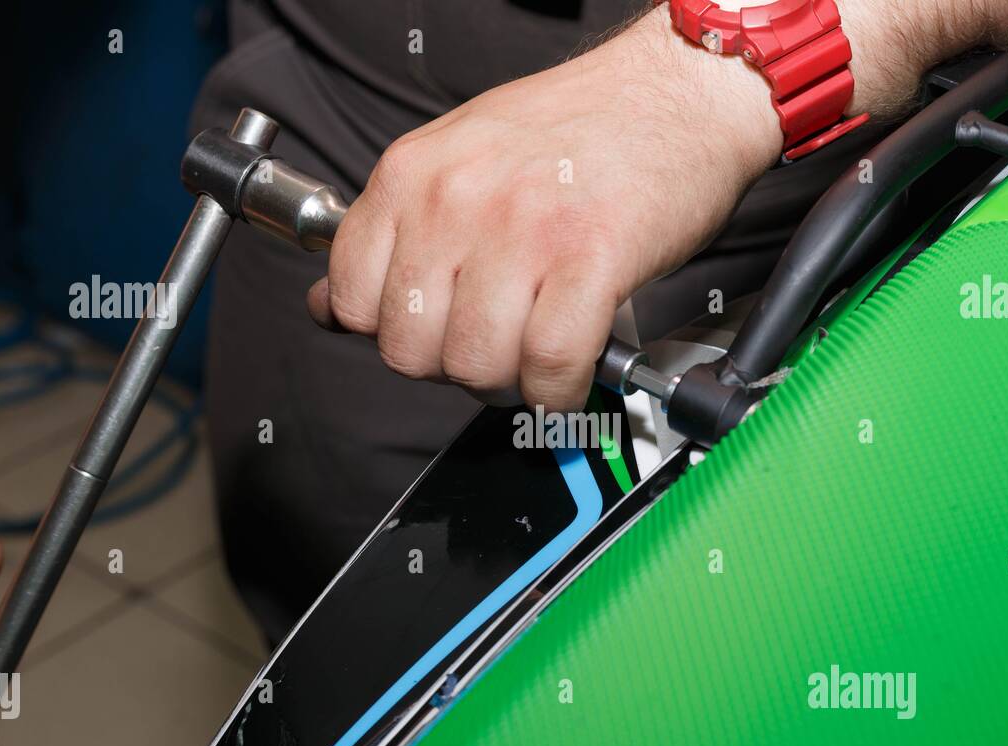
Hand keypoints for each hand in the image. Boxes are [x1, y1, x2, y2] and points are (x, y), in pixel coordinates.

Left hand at [309, 6, 783, 411]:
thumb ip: (397, 232)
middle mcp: (456, 199)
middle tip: (492, 348)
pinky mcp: (592, 257)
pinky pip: (550, 365)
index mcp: (412, 174)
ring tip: (535, 355)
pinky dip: (558, 393)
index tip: (430, 332)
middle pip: (409, 349)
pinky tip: (569, 376)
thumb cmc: (577, 129)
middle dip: (451, 367)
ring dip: (510, 382)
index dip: (391, 335)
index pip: (351, 301)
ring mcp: (523, 229)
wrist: (676, 89)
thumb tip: (331, 307)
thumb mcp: (457, 158)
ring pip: (476, 365)